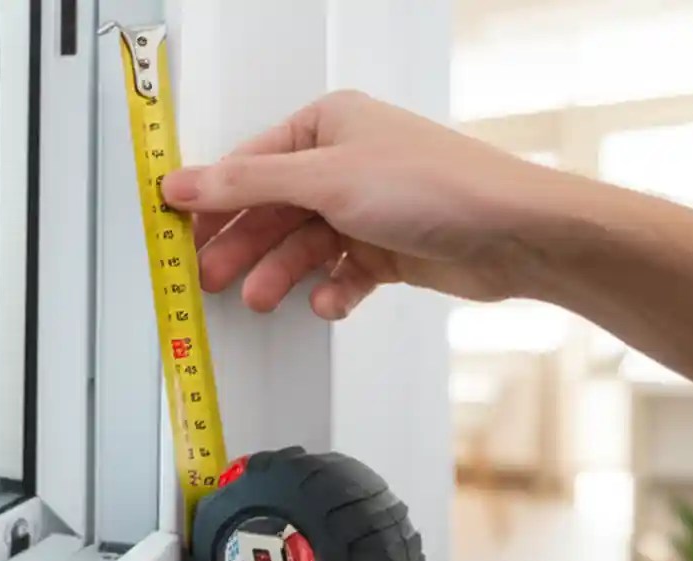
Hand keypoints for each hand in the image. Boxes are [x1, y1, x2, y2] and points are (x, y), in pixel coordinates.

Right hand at [161, 90, 559, 318]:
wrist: (512, 234)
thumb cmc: (435, 187)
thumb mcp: (323, 179)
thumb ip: (246, 185)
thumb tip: (183, 183)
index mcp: (327, 126)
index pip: (251, 164)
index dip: (213, 201)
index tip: (179, 231)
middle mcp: (346, 163)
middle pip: (273, 209)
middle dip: (244, 246)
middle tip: (213, 276)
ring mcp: (366, 208)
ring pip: (303, 246)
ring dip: (282, 274)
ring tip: (265, 297)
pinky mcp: (388, 249)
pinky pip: (342, 273)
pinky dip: (332, 290)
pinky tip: (329, 301)